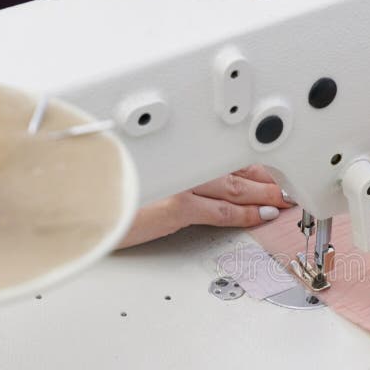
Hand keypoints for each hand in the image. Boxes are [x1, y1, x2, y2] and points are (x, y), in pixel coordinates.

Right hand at [118, 166, 293, 248]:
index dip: (253, 166)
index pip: (224, 156)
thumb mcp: (140, 179)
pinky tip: (262, 215)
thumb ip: (170, 178)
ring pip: (235, 188)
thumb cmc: (105, 191)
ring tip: (284, 201)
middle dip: (266, 180)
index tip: (272, 172)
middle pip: (235, 169)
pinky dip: (245, 214)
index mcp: (174, 154)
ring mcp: (179, 182)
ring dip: (264, 194)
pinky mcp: (176, 205)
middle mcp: (179, 163)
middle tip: (290, 188)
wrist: (79, 204)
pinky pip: (221, 211)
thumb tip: (199, 188)